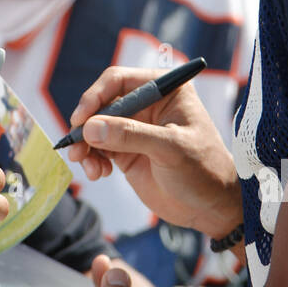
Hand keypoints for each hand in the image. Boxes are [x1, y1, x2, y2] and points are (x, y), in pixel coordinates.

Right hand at [65, 66, 240, 237]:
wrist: (211, 206)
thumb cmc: (203, 169)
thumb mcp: (171, 149)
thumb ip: (131, 136)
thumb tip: (90, 128)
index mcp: (163, 89)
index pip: (119, 80)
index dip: (95, 96)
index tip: (81, 119)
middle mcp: (146, 104)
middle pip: (101, 104)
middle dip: (85, 125)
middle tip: (76, 148)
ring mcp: (134, 128)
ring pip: (95, 127)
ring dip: (85, 145)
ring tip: (89, 168)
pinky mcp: (125, 151)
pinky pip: (97, 148)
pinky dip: (91, 159)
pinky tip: (98, 174)